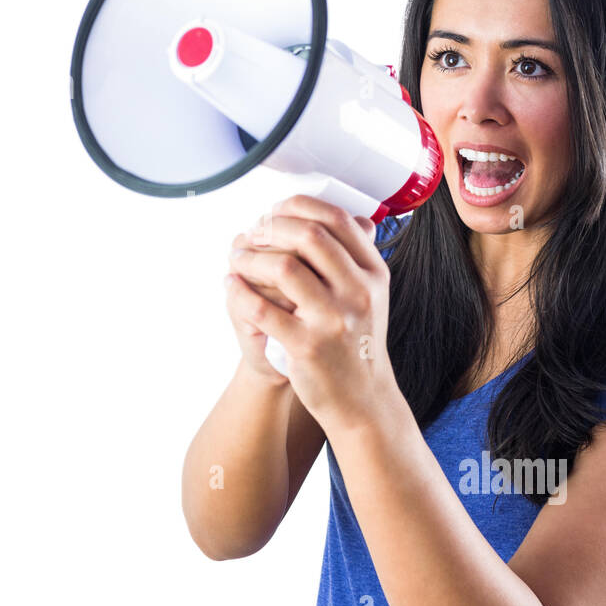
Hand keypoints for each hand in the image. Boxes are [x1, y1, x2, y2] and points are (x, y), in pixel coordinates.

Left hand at [223, 195, 399, 425]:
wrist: (361, 398)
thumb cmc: (356, 342)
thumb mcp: (369, 296)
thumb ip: (357, 257)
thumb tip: (354, 214)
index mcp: (373, 273)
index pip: (339, 220)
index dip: (300, 207)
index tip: (276, 211)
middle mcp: (358, 293)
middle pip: (310, 236)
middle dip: (272, 227)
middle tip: (253, 232)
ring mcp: (333, 320)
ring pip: (284, 268)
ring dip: (251, 257)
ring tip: (237, 257)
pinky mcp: (306, 346)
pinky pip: (261, 309)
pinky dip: (239, 291)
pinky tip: (232, 285)